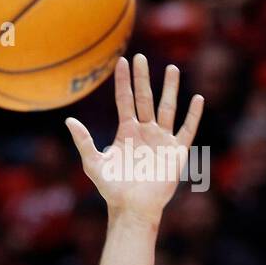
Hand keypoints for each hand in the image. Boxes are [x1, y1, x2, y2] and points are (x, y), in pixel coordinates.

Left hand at [65, 55, 203, 220]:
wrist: (132, 207)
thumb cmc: (112, 187)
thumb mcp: (94, 162)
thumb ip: (83, 141)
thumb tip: (69, 120)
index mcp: (127, 131)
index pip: (125, 101)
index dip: (123, 82)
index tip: (121, 62)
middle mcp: (145, 131)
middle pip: (144, 98)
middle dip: (143, 78)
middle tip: (141, 57)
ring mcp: (161, 139)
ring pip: (167, 108)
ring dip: (169, 89)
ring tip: (171, 69)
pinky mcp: (176, 151)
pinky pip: (187, 129)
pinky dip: (192, 115)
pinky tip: (196, 98)